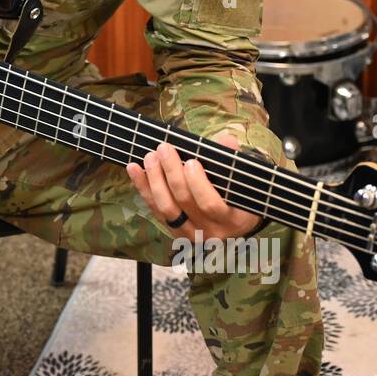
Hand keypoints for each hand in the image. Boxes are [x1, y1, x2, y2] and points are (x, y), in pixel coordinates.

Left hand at [126, 134, 263, 240]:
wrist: (235, 220)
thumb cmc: (239, 194)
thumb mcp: (243, 179)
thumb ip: (233, 161)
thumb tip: (227, 140)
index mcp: (232, 219)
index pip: (211, 204)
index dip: (198, 183)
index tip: (191, 161)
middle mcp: (211, 232)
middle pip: (184, 202)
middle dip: (171, 173)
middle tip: (164, 149)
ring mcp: (190, 234)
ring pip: (166, 208)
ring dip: (154, 180)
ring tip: (149, 157)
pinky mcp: (174, 231)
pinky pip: (155, 209)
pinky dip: (143, 188)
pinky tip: (133, 169)